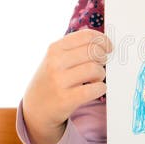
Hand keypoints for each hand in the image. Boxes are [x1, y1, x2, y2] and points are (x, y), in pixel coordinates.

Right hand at [23, 29, 110, 143]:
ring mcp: (59, 81)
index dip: (103, 40)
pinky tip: (96, 89)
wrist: (35, 107)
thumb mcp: (55, 58)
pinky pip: (94, 89)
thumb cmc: (51, 79)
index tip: (108, 47)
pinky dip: (100, 89)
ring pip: (95, 69)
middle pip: (93, 51)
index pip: (87, 36)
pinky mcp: (66, 99)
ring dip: (101, 74)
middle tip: (101, 65)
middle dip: (103, 58)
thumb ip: (76, 48)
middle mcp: (55, 62)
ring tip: (95, 79)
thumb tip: (104, 43)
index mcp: (55, 48)